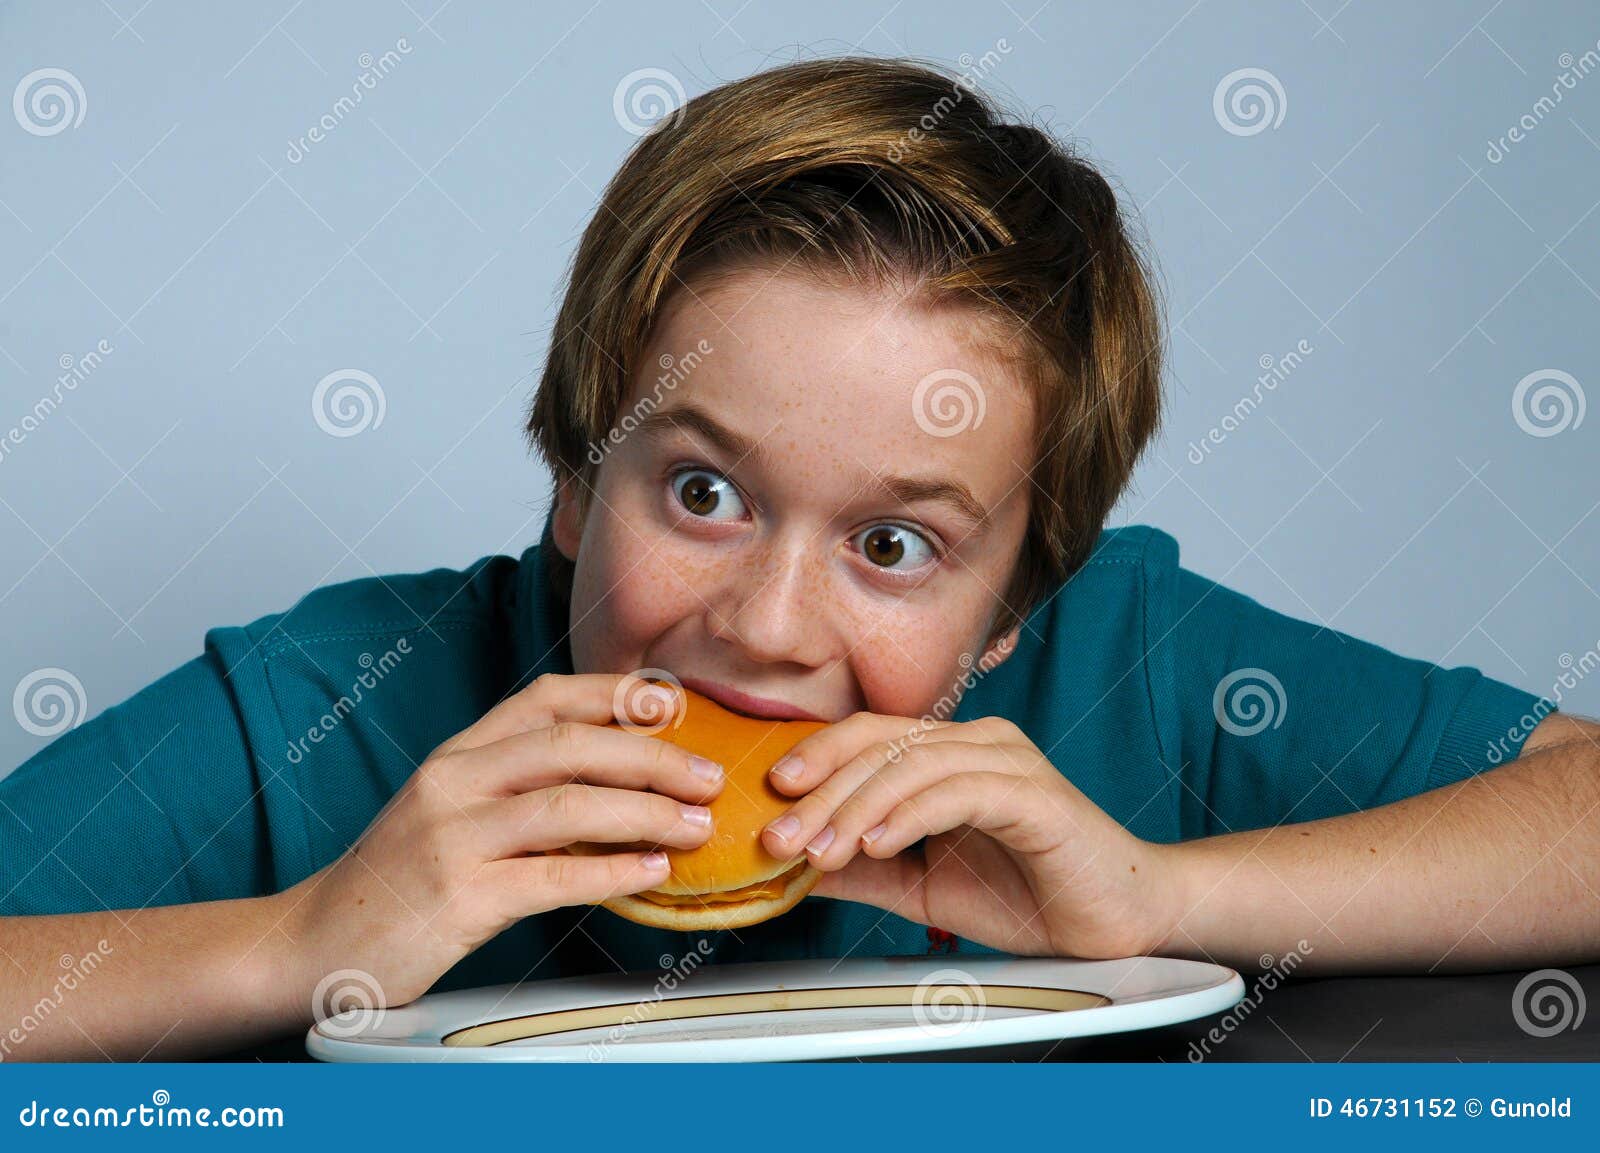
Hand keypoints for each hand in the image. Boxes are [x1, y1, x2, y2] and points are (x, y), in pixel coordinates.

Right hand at [280, 673, 725, 1008]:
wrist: (315, 944)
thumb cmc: (398, 881)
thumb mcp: (450, 813)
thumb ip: (517, 787)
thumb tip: (617, 780)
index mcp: (457, 755)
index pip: (546, 698)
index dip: (616, 694)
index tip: (674, 705)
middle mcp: (453, 783)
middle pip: (571, 745)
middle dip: (653, 755)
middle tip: (708, 775)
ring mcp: (452, 838)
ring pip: (570, 805)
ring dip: (647, 813)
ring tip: (696, 825)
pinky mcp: (458, 897)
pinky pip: (554, 875)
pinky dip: (613, 870)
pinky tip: (652, 872)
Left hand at [759, 713, 1181, 958]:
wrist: (1119, 921)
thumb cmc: (1029, 895)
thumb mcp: (922, 886)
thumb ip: (862, 871)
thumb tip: (788, 868)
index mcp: (950, 753)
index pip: (868, 736)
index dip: (814, 758)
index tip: (768, 796)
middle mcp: (978, 743)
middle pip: (880, 743)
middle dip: (821, 789)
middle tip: (777, 835)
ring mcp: (1008, 762)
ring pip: (912, 763)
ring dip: (855, 806)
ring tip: (817, 850)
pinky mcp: (1034, 795)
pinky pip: (959, 791)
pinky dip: (909, 815)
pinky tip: (875, 843)